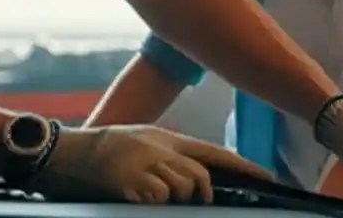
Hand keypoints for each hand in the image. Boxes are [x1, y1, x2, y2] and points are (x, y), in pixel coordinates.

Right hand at [36, 125, 273, 203]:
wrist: (73, 152)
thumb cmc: (109, 150)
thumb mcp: (144, 142)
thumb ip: (171, 155)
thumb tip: (199, 176)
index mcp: (166, 138)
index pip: (213, 152)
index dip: (243, 166)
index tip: (269, 178)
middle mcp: (160, 149)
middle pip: (199, 177)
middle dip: (197, 193)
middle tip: (180, 198)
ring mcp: (148, 166)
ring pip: (182, 190)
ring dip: (171, 199)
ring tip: (147, 191)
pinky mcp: (134, 184)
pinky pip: (159, 200)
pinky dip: (152, 203)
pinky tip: (135, 195)